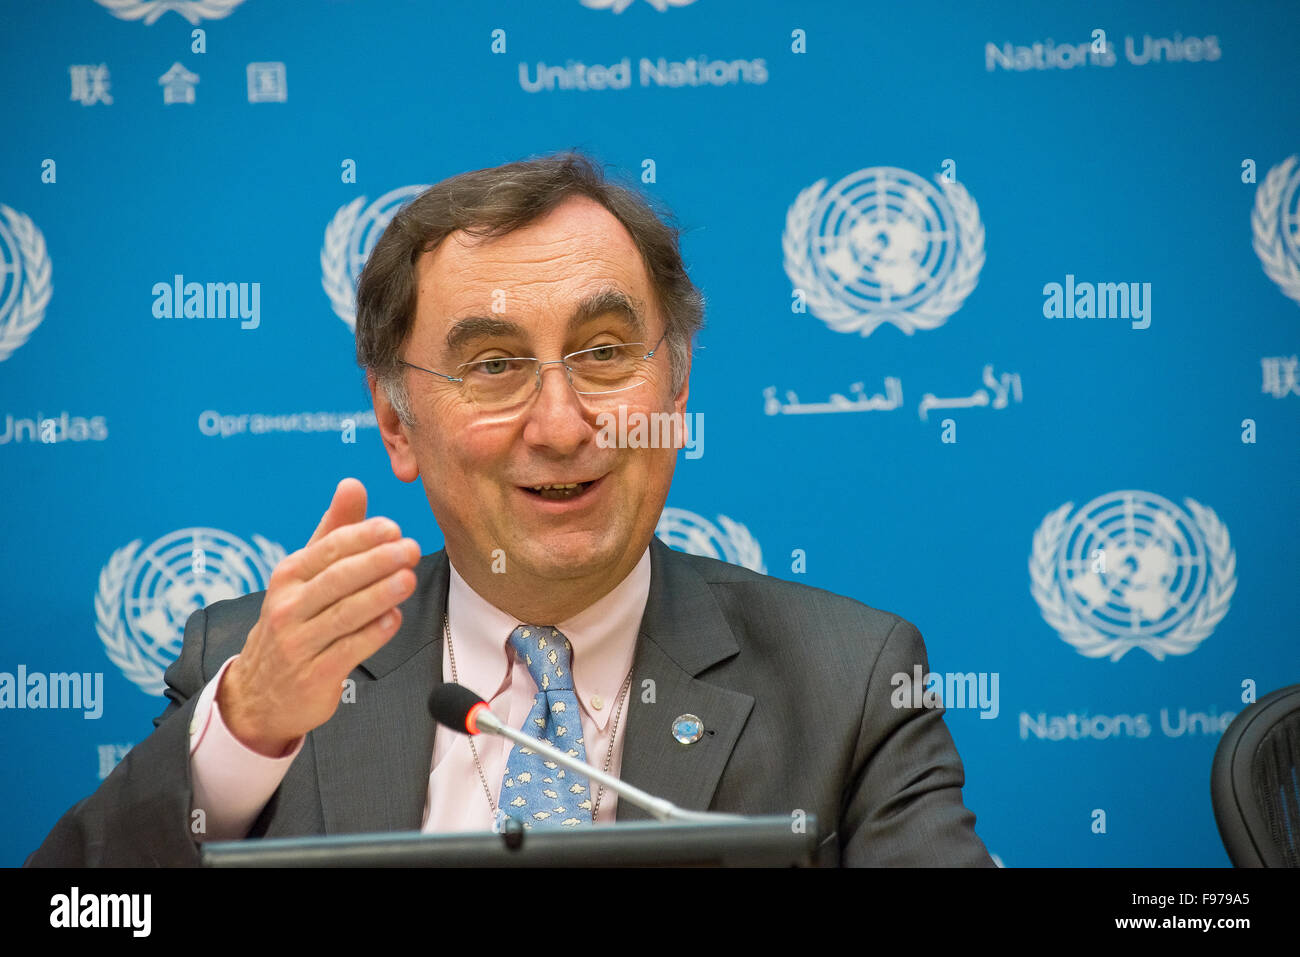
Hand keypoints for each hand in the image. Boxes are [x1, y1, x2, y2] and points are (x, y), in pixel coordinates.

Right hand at [218, 478, 419, 755]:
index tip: (394, 528)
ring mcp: (299, 642)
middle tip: (411, 549)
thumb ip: (333, 531)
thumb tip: (353, 484)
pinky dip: (372, 634)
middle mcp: (289, 606)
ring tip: (408, 579)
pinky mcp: (314, 674)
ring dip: (379, 594)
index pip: (328, 549)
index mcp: (289, 576)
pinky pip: (348, 650)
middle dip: (376, 561)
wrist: (259, 692)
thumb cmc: (294, 620)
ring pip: (344, 614)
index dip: (362, 537)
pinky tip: (393, 619)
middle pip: (337, 578)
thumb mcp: (305, 574)